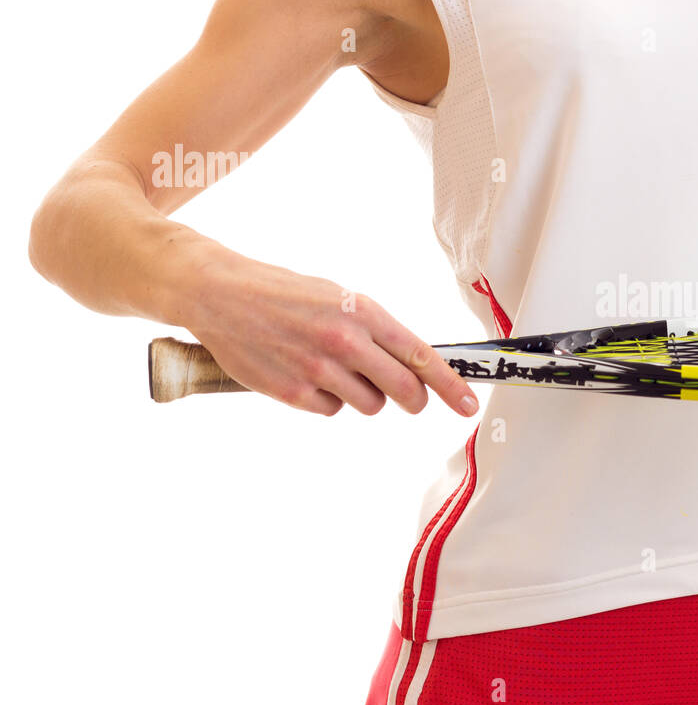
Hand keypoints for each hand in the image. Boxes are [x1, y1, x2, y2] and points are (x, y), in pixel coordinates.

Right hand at [176, 249, 478, 415]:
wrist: (220, 294)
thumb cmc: (286, 294)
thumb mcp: (339, 298)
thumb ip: (376, 330)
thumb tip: (415, 364)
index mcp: (362, 312)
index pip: (421, 356)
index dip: (450, 386)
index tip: (469, 405)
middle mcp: (345, 341)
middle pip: (404, 391)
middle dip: (413, 399)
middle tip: (410, 398)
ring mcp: (317, 369)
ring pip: (369, 405)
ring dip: (364, 395)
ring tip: (338, 370)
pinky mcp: (291, 392)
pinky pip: (332, 410)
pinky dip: (328, 400)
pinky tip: (307, 377)